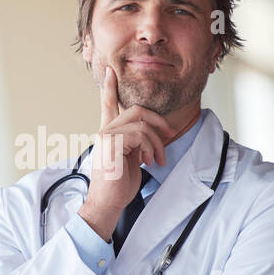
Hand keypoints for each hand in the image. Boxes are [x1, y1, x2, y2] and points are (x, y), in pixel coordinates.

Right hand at [78, 66, 174, 240]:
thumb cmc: (118, 185)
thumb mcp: (129, 159)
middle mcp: (104, 130)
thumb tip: (149, 135)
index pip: (107, 104)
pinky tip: (148, 162)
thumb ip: (134, 143)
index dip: (109, 87)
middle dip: (158, 121)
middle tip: (169, 135)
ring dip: (157, 142)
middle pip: (136, 110)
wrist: (106, 203)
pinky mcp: (112, 144)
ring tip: (157, 160)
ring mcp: (106, 136)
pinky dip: (151, 148)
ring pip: (142, 123)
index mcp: (107, 132)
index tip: (110, 71)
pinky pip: (141, 135)